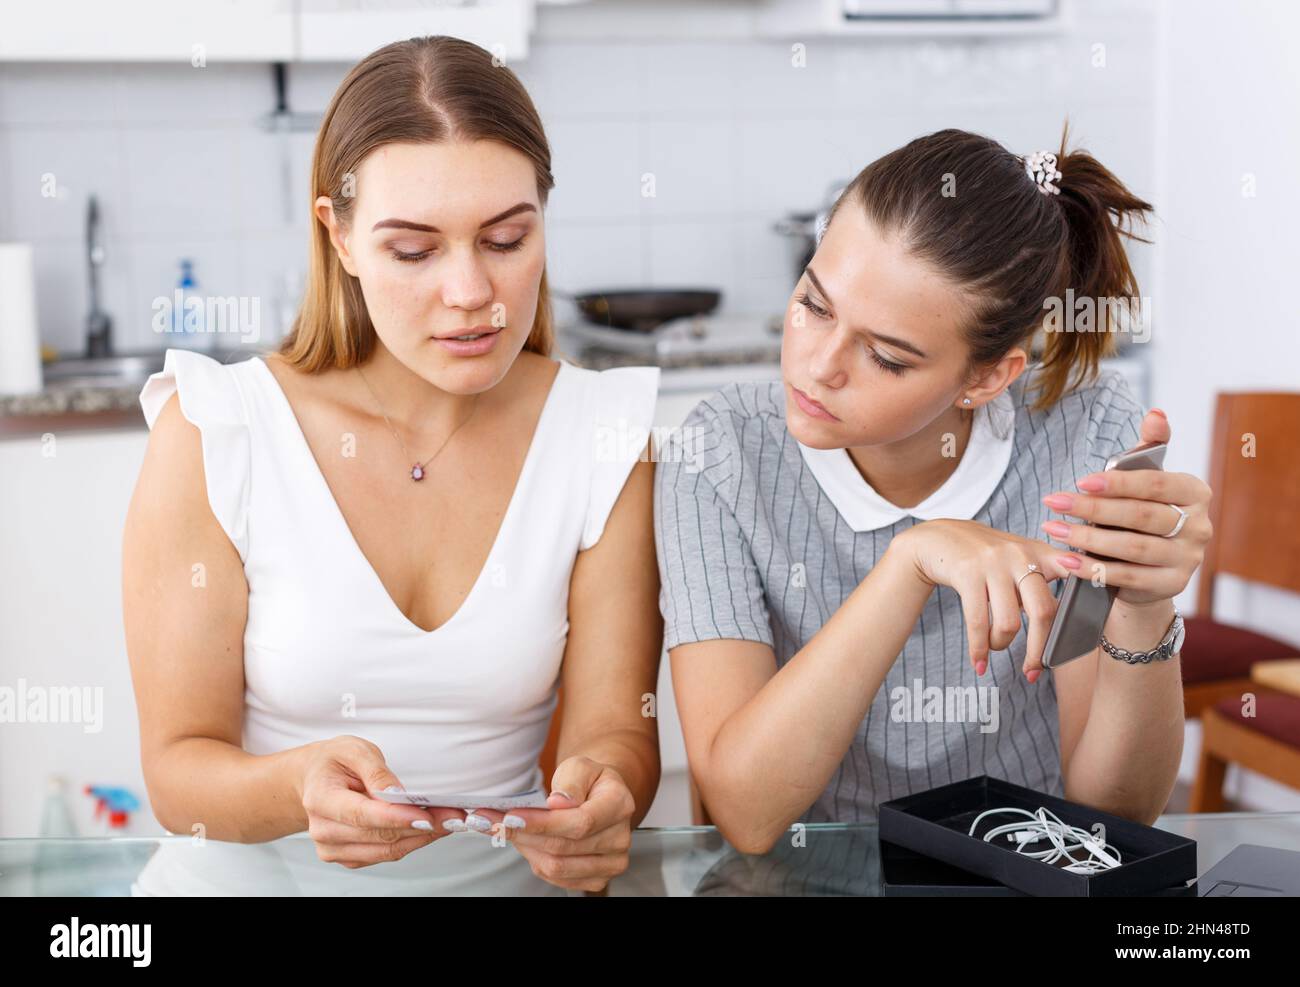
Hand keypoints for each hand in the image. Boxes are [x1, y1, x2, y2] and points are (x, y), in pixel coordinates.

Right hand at [296, 735, 466, 868]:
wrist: (315, 779)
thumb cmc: (334, 762)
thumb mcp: (354, 750)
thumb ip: (376, 770)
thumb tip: (397, 794)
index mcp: (321, 798)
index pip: (361, 815)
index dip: (396, 818)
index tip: (427, 816)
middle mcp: (324, 829)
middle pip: (379, 836)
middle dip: (421, 827)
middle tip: (453, 815)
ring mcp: (334, 848)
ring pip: (387, 851)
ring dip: (421, 838)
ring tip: (448, 820)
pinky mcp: (348, 857)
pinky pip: (385, 855)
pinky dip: (410, 842)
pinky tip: (428, 828)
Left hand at [466, 756, 634, 892]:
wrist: (599, 796)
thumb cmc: (587, 780)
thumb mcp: (579, 765)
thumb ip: (571, 781)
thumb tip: (558, 803)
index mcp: (619, 804)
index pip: (580, 822)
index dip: (543, 823)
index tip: (510, 816)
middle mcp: (620, 838)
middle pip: (563, 847)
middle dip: (522, 834)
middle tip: (489, 821)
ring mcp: (611, 862)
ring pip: (556, 866)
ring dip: (525, 847)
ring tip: (505, 829)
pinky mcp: (597, 878)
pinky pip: (557, 877)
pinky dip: (535, 859)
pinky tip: (526, 841)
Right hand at [893, 519, 1076, 681]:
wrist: (937, 538)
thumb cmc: (984, 558)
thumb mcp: (1018, 558)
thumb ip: (1043, 582)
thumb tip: (1065, 628)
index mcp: (1039, 551)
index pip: (1076, 570)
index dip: (1093, 586)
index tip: (1099, 613)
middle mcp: (1019, 554)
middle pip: (1044, 612)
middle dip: (1040, 650)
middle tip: (1035, 670)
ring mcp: (992, 563)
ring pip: (1009, 622)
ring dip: (1002, 645)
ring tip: (994, 647)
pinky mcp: (967, 573)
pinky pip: (978, 622)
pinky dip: (979, 650)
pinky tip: (979, 663)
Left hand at [1040, 409, 1212, 607]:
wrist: (1151, 568)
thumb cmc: (1142, 514)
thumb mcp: (1146, 480)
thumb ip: (1149, 448)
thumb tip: (1155, 413)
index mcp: (1195, 493)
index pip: (1155, 485)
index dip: (1118, 483)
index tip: (1081, 481)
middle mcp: (1199, 526)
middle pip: (1140, 516)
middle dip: (1092, 509)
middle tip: (1055, 502)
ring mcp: (1187, 558)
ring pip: (1132, 548)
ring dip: (1087, 539)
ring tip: (1054, 529)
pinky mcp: (1170, 584)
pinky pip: (1127, 577)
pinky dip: (1093, 569)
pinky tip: (1067, 560)